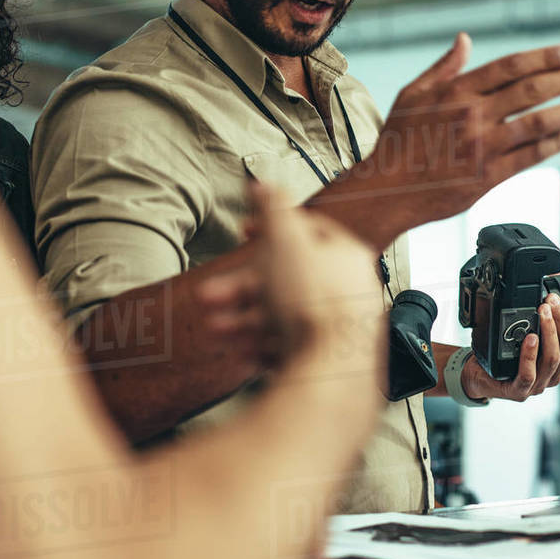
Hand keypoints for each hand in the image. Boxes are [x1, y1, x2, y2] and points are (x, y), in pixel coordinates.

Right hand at [199, 183, 383, 366]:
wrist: (332, 376)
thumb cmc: (314, 304)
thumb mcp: (286, 243)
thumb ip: (274, 210)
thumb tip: (264, 182)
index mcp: (347, 256)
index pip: (308, 230)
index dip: (272, 228)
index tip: (244, 234)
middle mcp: (349, 291)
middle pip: (287, 280)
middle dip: (242, 287)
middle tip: (210, 294)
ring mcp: (340, 328)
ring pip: (283, 316)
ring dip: (242, 319)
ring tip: (214, 328)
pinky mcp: (329, 359)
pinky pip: (290, 347)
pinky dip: (261, 346)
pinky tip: (238, 351)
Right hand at [341, 34, 559, 244]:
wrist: (388, 190)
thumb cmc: (397, 141)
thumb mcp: (413, 95)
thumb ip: (444, 67)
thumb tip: (465, 39)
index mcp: (456, 91)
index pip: (510, 66)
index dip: (544, 57)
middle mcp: (472, 115)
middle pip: (531, 91)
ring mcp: (482, 146)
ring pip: (536, 123)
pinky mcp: (487, 175)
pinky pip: (528, 156)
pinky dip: (552, 145)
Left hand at [461, 294, 559, 402]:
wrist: (480, 373)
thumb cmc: (507, 351)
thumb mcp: (530, 326)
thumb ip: (547, 307)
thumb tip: (558, 274)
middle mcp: (554, 373)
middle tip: (551, 300)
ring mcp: (538, 384)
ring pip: (554, 358)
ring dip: (550, 331)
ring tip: (541, 311)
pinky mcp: (519, 390)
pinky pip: (529, 374)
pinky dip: (530, 355)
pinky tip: (529, 339)